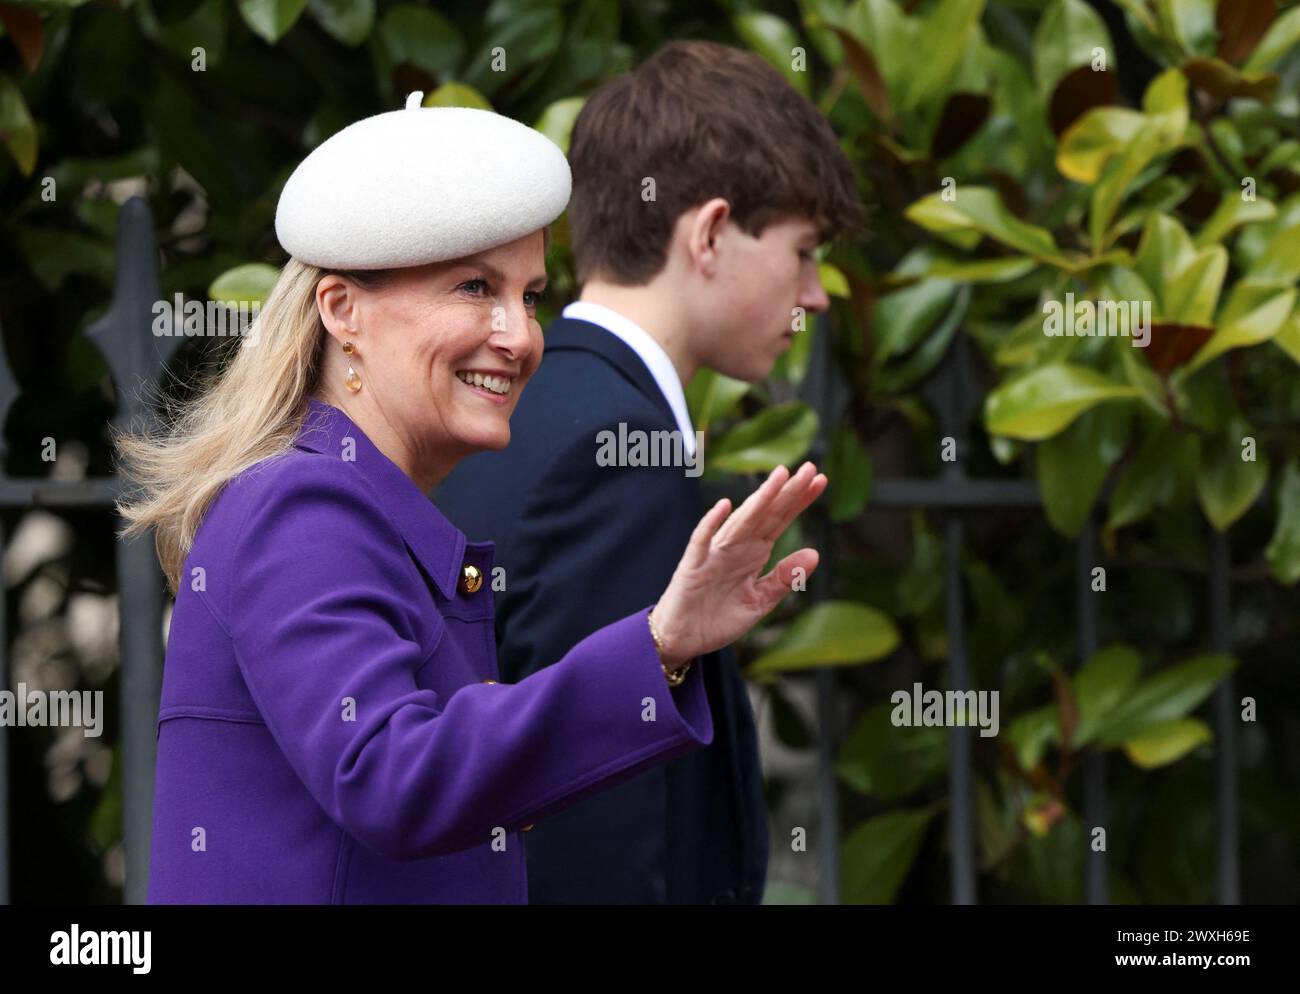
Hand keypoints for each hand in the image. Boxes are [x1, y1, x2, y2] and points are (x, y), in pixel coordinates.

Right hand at [650, 462, 826, 666]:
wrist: (683, 639)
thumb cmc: (719, 618)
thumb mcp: (760, 601)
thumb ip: (784, 578)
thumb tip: (815, 553)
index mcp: (754, 553)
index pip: (780, 520)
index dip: (799, 500)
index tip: (820, 480)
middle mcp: (737, 547)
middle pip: (766, 514)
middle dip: (787, 492)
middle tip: (809, 467)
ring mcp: (714, 554)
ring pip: (741, 522)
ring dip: (759, 500)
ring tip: (779, 478)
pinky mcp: (693, 567)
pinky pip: (702, 541)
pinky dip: (711, 523)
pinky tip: (724, 506)